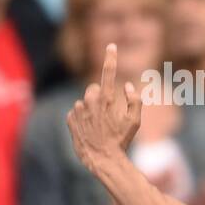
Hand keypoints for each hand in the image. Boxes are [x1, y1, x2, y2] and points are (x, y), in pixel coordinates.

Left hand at [67, 44, 141, 169]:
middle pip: (95, 89)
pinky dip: (83, 118)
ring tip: (99, 126)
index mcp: (107, 99)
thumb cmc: (121, 140)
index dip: (111, 58)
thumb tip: (128, 86)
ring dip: (91, 109)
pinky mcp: (69, 118)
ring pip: (85, 101)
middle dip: (101, 97)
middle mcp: (90, 101)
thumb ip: (135, 101)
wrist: (101, 159)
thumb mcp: (135, 122)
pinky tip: (90, 130)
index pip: (109, 73)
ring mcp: (78, 110)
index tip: (111, 45)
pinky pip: (76, 112)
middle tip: (109, 114)